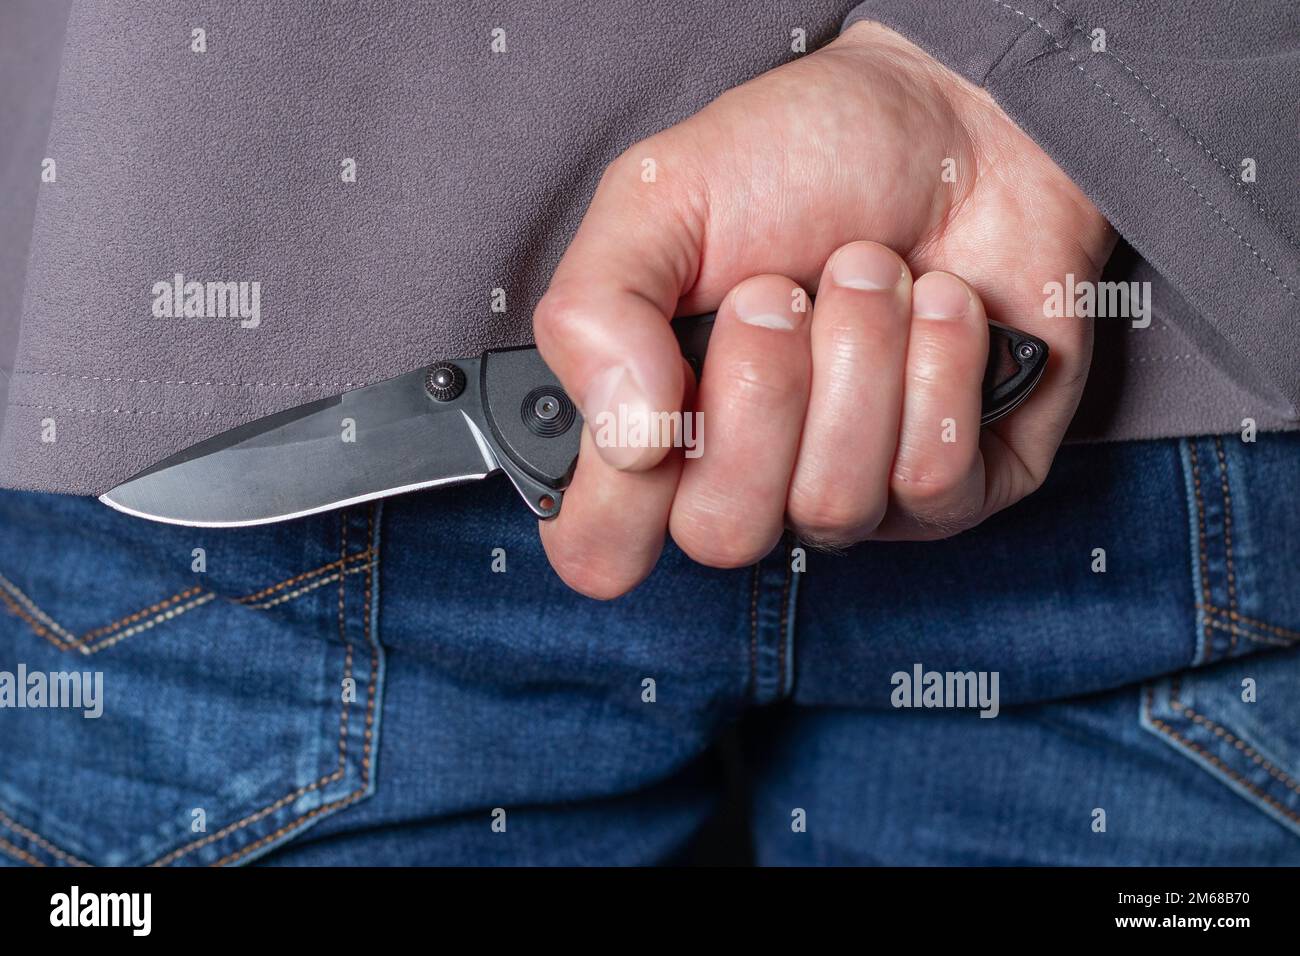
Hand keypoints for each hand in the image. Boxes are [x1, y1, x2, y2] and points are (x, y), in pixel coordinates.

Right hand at [534, 21, 1115, 597]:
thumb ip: (592, 311)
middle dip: (760, 389)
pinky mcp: (953, 490)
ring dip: (857, 356)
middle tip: (778, 294)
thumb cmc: (798, 159)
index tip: (659, 397)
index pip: (601, 547)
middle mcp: (746, 480)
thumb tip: (624, 443)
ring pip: (833, 505)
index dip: (620, 499)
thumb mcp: (658, 198)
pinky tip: (941, 306)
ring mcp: (849, 493)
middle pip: (724, 532)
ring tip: (867, 272)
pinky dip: (939, 367)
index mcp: (654, 427)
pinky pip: (933, 482)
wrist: (954, 123)